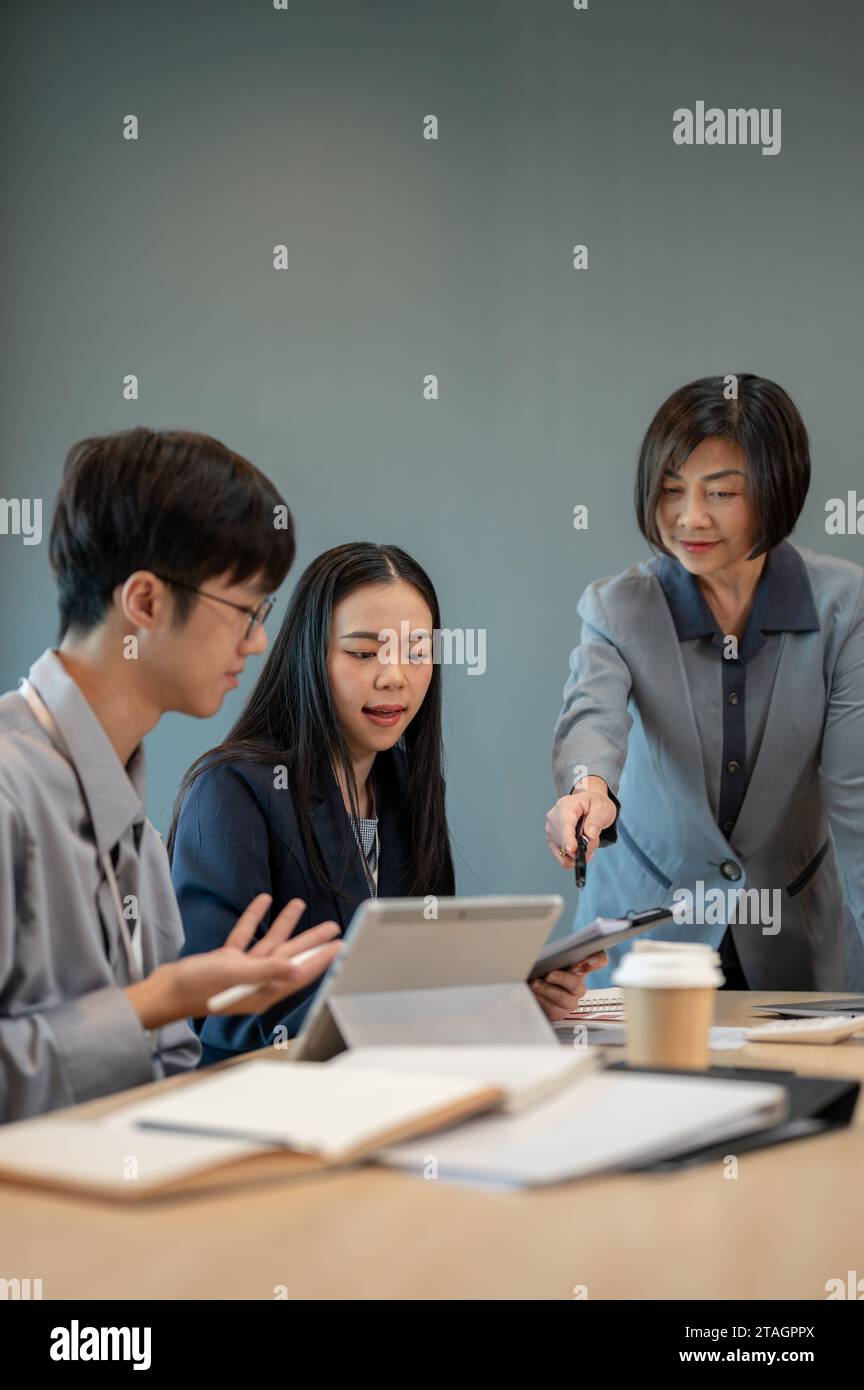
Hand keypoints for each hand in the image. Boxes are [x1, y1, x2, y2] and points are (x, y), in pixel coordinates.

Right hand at [125, 895, 341, 1029]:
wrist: (164, 991)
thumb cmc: (196, 988)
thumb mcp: (234, 975)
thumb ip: (266, 972)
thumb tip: (297, 971)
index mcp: (263, 991)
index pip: (299, 973)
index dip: (321, 959)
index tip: (339, 946)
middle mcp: (257, 982)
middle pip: (290, 957)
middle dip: (312, 942)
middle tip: (332, 928)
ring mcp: (242, 972)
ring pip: (270, 945)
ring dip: (285, 925)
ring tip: (300, 905)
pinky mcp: (227, 962)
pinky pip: (246, 937)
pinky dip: (254, 919)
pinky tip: (263, 901)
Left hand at [530, 951, 608, 1021]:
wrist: (528, 988)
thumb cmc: (540, 970)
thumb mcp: (548, 959)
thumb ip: (556, 954)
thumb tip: (554, 952)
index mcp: (580, 967)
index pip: (599, 959)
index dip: (598, 959)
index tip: (591, 960)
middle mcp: (578, 986)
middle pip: (576, 984)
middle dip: (562, 979)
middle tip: (549, 975)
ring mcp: (570, 1001)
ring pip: (564, 999)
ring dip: (547, 991)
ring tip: (535, 984)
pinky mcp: (558, 1014)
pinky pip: (553, 1010)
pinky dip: (541, 1000)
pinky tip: (533, 994)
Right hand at [545, 777, 616, 868]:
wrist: (589, 804)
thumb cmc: (594, 804)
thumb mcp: (602, 808)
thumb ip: (596, 821)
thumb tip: (589, 836)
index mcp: (566, 805)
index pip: (565, 824)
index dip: (568, 839)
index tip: (572, 849)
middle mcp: (554, 817)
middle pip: (564, 841)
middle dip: (582, 847)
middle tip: (594, 840)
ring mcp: (551, 829)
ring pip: (563, 851)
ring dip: (579, 853)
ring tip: (589, 842)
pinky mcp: (552, 840)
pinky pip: (561, 857)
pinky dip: (573, 857)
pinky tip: (581, 849)